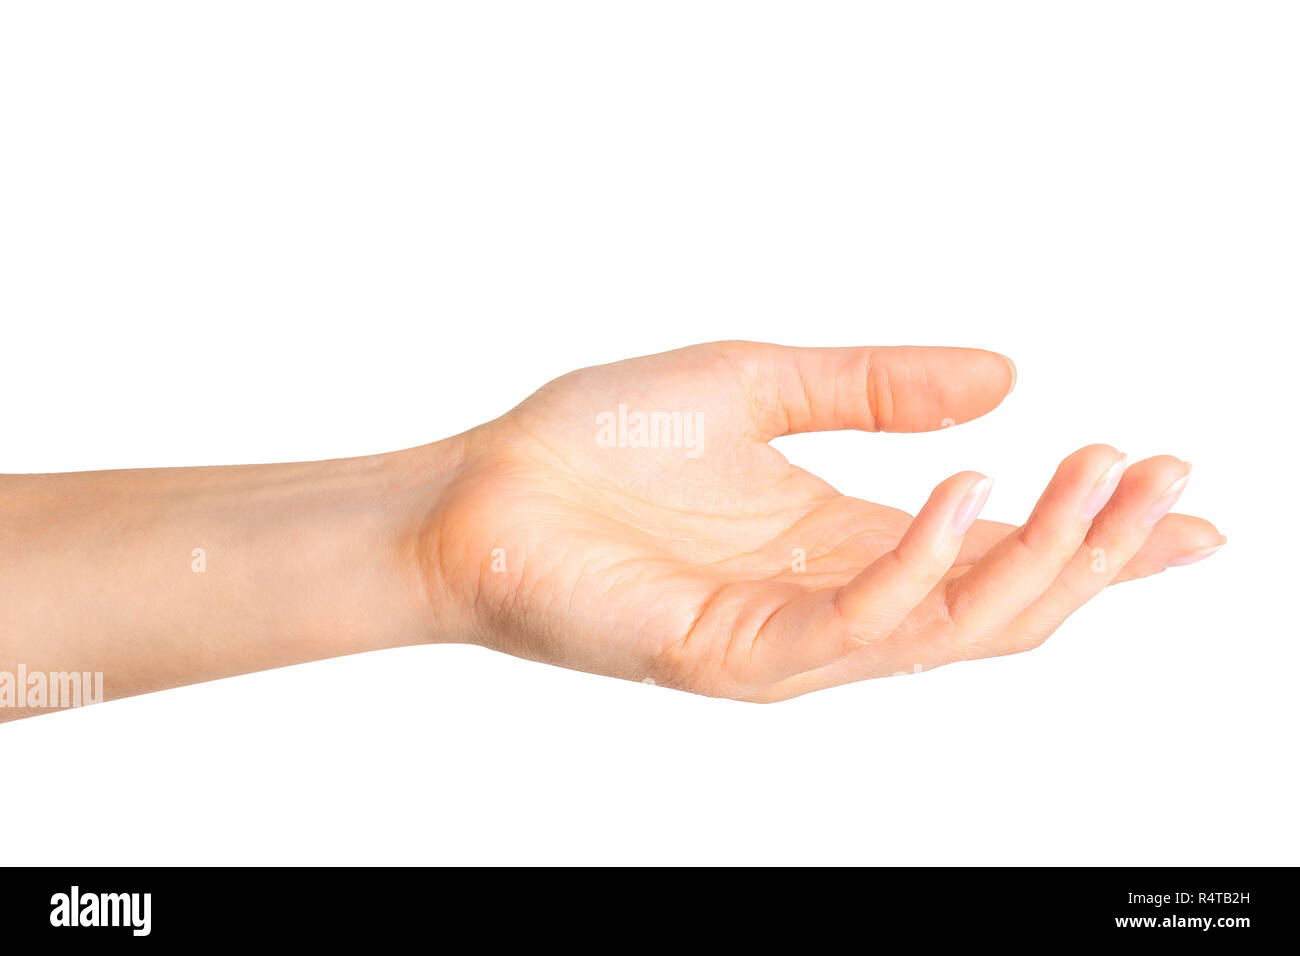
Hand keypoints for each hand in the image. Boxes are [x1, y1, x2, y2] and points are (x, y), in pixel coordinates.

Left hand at [419, 341, 1224, 700]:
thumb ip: (874, 387)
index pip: (994, 557)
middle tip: (1163, 476)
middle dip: (1095, 549)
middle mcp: (831, 603)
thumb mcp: (757, 385)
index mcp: (841, 546)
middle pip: (1000, 605)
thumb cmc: (597, 444)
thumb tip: (1003, 377)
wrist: (478, 489)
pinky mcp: (737, 655)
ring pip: (953, 630)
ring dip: (1040, 559)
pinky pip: (859, 627)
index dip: (1096, 539)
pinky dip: (925, 563)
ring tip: (1097, 476)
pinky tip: (970, 490)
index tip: (1184, 502)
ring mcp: (789, 641)